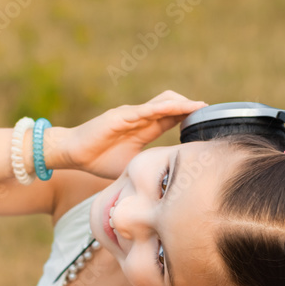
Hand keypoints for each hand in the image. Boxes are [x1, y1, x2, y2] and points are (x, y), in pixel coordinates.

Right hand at [54, 91, 205, 178]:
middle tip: (210, 113)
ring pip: (162, 102)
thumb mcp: (132, 165)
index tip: (208, 120)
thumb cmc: (100, 160)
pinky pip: (146, 110)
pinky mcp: (121, 116)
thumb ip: (149, 166)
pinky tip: (179, 108)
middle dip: (190, 107)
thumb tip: (168, 183)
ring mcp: (131, 115)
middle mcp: (140, 118)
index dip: (189, 116)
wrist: (74, 155)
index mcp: (143, 128)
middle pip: (171, 105)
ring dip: (182, 103)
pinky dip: (164, 108)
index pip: (171, 117)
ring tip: (200, 107)